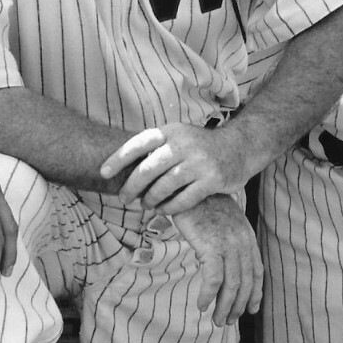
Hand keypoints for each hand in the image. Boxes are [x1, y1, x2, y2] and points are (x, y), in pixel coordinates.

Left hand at [100, 122, 249, 213]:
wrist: (240, 147)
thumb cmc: (201, 147)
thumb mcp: (179, 136)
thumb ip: (156, 146)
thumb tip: (122, 162)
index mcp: (172, 131)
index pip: (139, 143)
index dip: (118, 159)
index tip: (102, 173)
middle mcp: (184, 144)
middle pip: (148, 168)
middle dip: (131, 186)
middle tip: (123, 197)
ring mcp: (199, 162)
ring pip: (164, 186)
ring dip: (150, 199)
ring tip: (144, 205)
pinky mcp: (212, 179)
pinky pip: (183, 199)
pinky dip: (169, 207)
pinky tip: (162, 210)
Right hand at [168, 194, 263, 325]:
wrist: (188, 186)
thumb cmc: (200, 203)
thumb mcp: (221, 220)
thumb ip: (227, 239)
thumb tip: (220, 262)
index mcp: (246, 236)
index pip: (256, 271)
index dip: (255, 293)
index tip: (251, 309)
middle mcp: (242, 242)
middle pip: (245, 282)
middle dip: (238, 306)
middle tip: (226, 321)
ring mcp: (228, 244)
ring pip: (232, 285)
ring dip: (224, 306)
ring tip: (216, 320)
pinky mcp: (211, 246)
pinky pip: (214, 279)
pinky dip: (208, 295)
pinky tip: (202, 305)